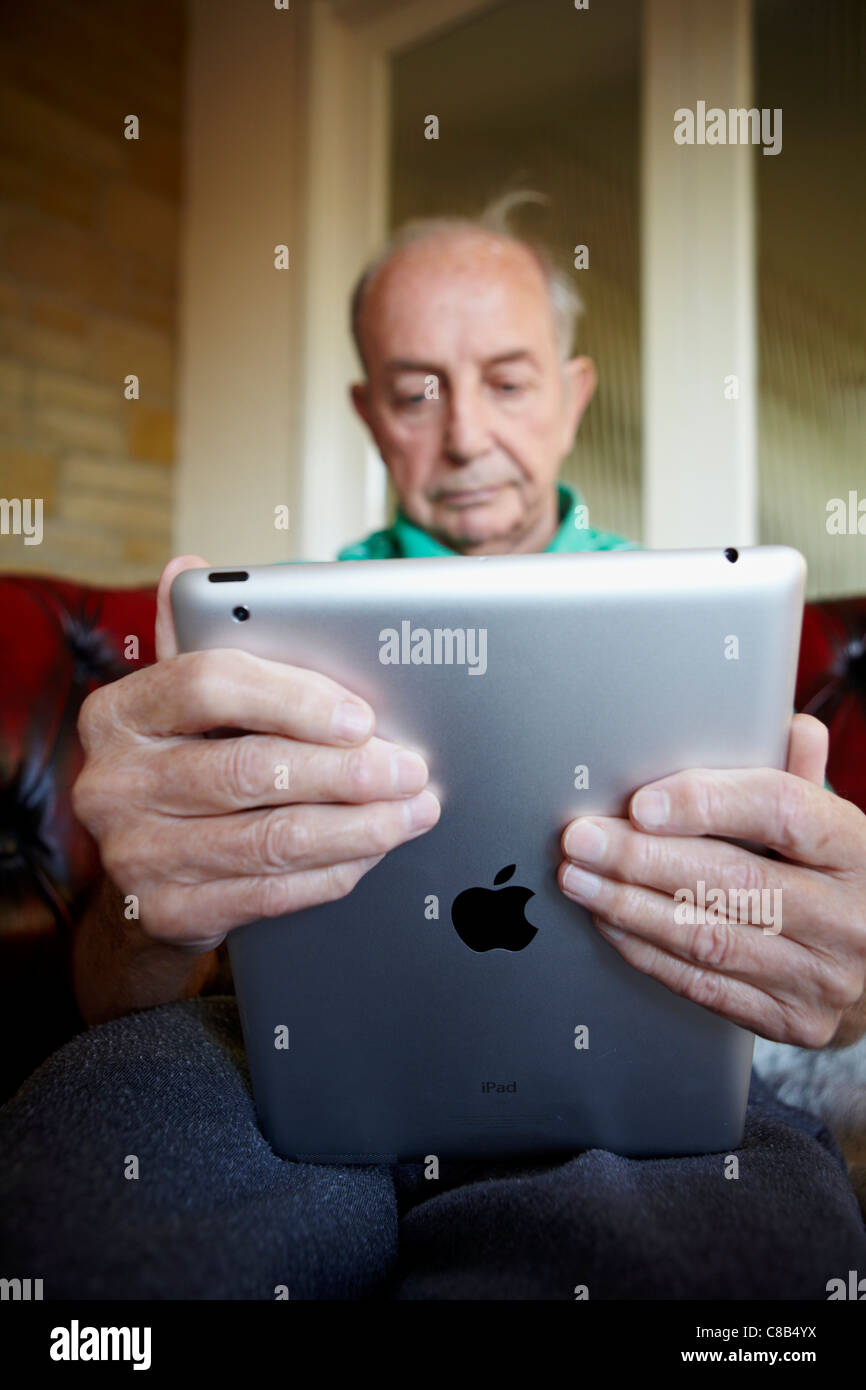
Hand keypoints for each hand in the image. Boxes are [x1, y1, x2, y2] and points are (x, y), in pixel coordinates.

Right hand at [72, 555, 439, 950]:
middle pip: (249, 768)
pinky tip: (371, 853)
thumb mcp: (181, 705)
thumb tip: (188, 565)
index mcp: (119, 712)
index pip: (207, 684)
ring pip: (269, 837)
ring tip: (411, 812)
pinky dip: (331, 872)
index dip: (293, 698)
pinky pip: (268, 893)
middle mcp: (113, 782)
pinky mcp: (165, 912)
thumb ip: (197, 640)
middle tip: (410, 767)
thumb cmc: (182, 769)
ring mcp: (135, 854)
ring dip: (356, 826)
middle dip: (346, 770)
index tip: (362, 714)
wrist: (141, 883)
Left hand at [558, 714, 865, 1047]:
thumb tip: (787, 727)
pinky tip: (610, 923)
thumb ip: (798, 777)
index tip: (640, 803)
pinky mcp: (793, 1021)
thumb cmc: (837, 880)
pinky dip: (647, 952)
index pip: (782, 812)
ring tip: (579, 879)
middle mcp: (846, 917)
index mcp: (855, 850)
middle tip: (580, 839)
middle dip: (641, 857)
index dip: (706, 804)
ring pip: (708, 937)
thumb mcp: (829, 824)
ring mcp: (821, 976)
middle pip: (732, 879)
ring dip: (629, 906)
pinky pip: (704, 985)